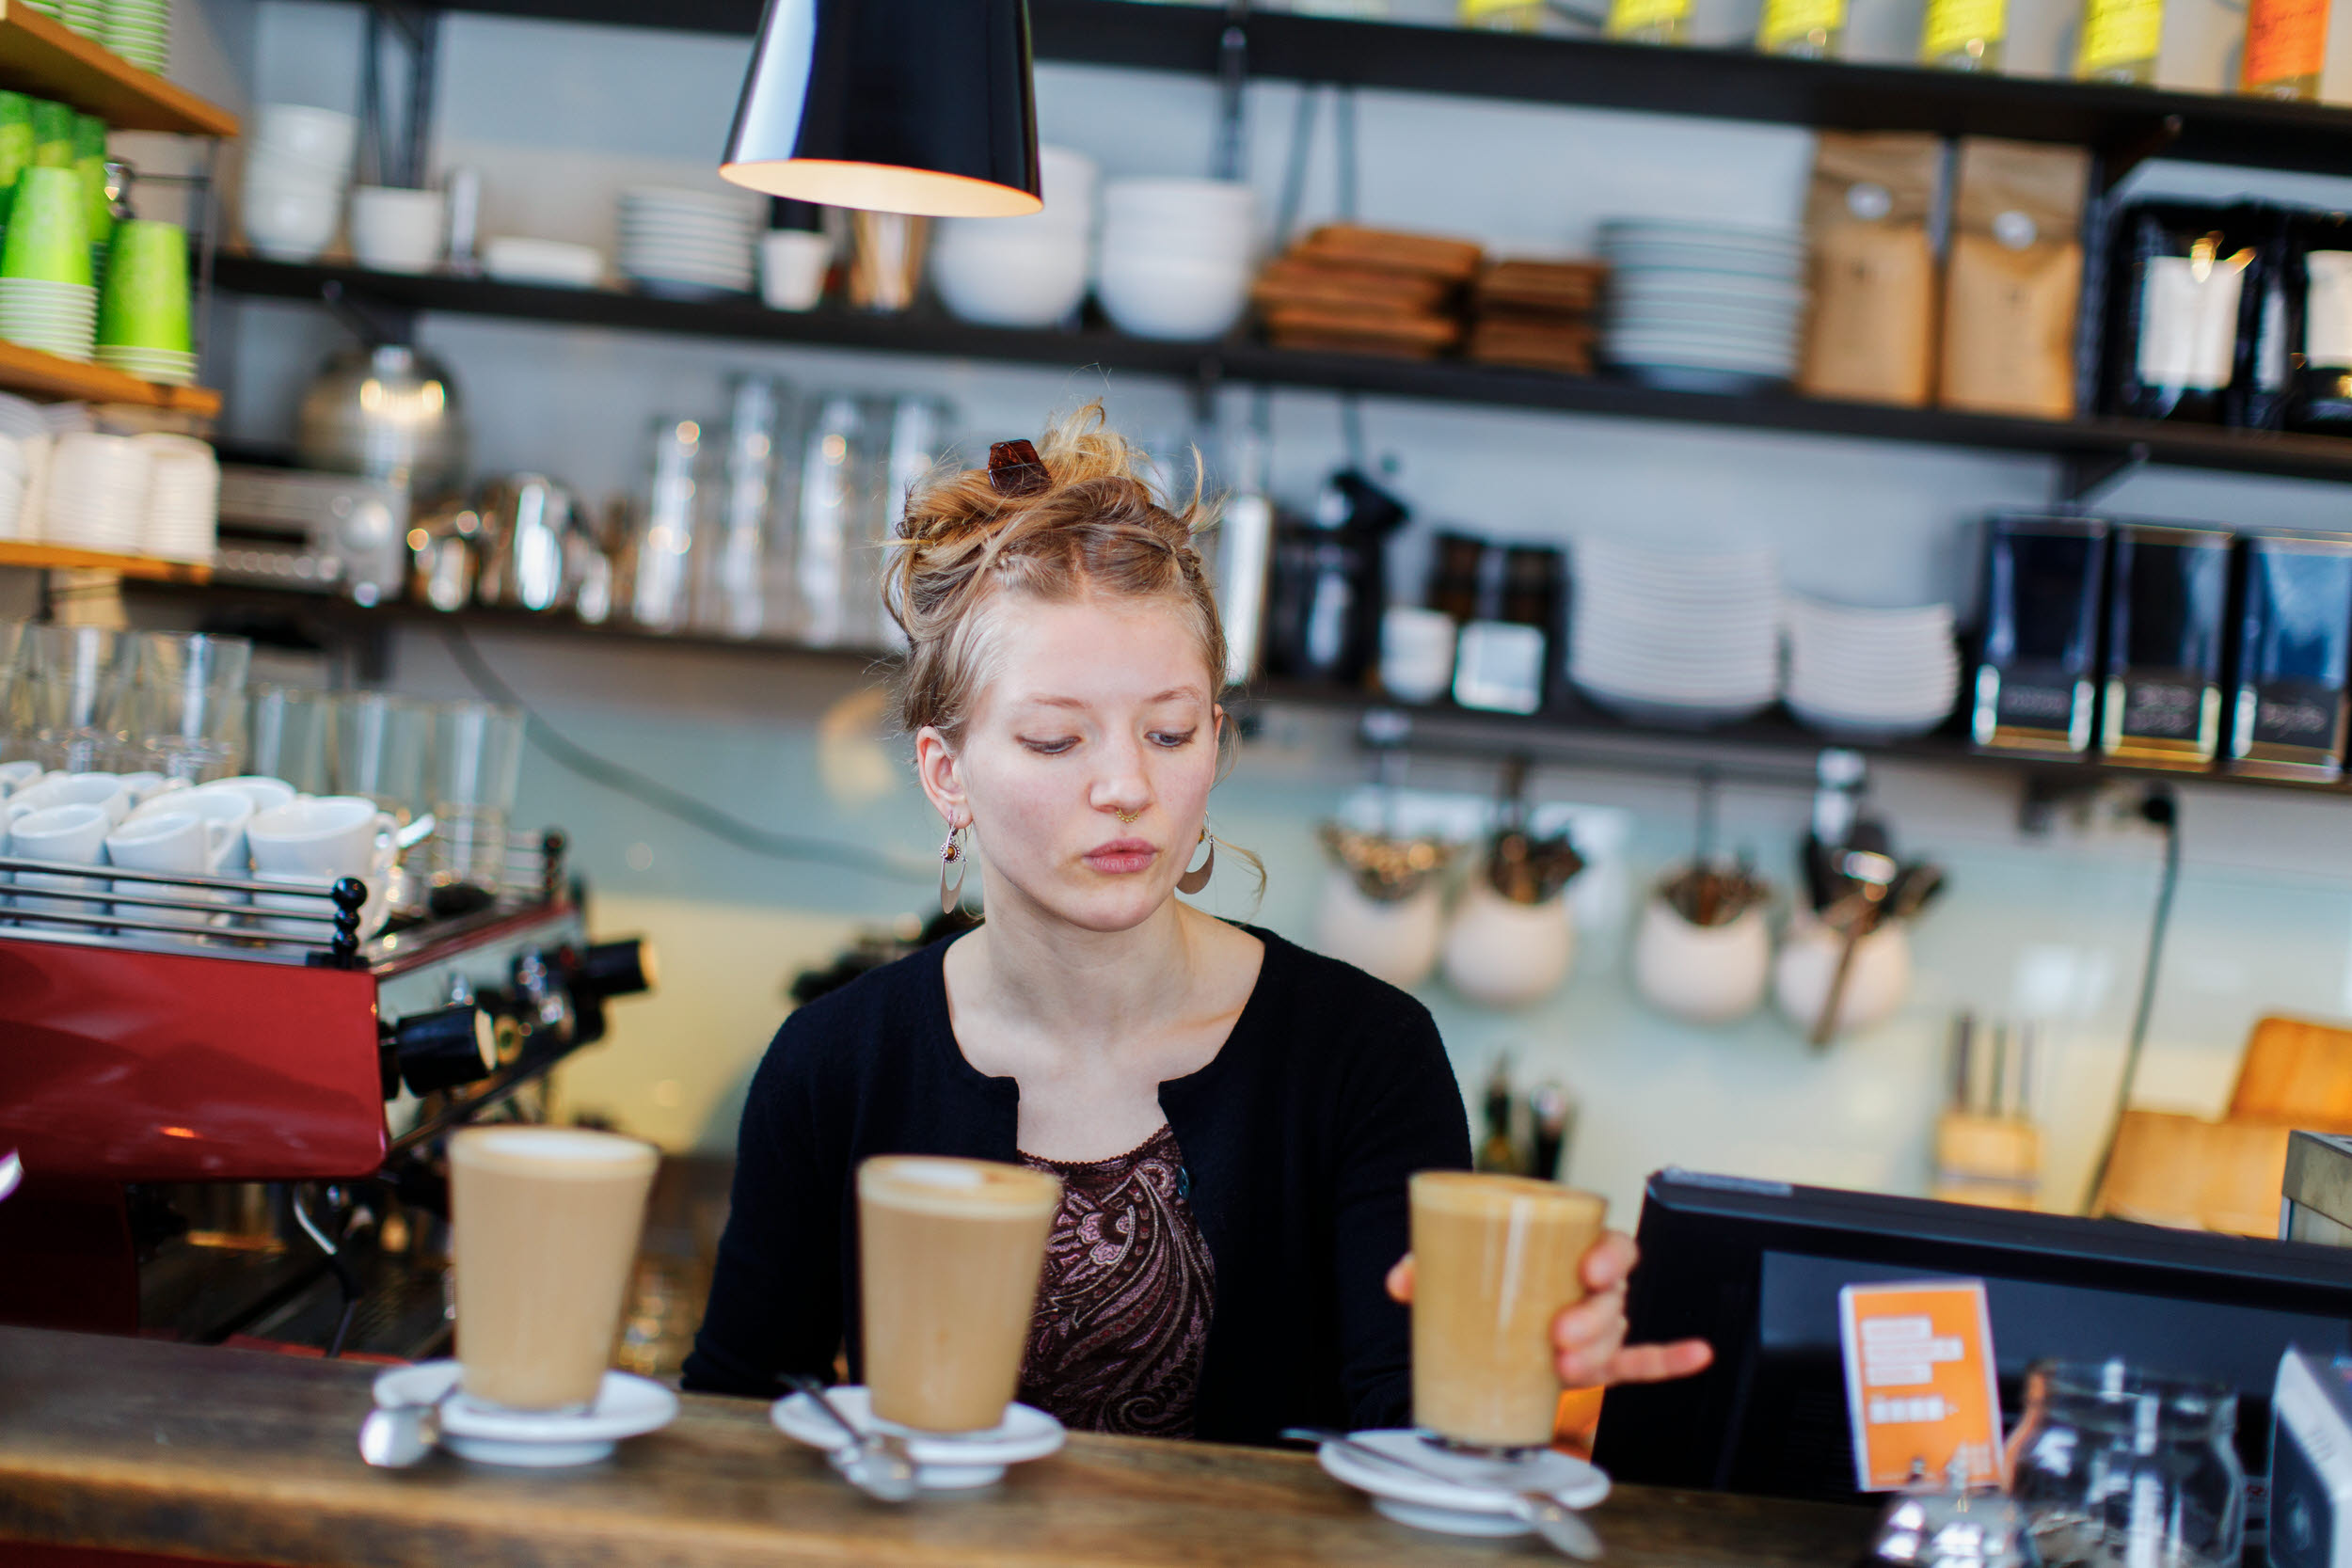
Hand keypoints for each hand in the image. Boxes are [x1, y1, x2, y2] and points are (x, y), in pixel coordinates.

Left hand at [1386, 1231, 1714, 1388]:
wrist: (1481, 1295)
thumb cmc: (1484, 1270)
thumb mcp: (1454, 1261)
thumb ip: (1427, 1263)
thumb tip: (1403, 1280)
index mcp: (1568, 1248)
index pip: (1611, 1244)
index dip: (1609, 1255)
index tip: (1587, 1269)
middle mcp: (1592, 1285)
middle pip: (1614, 1298)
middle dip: (1593, 1320)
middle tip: (1559, 1336)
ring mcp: (1597, 1325)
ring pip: (1617, 1337)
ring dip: (1600, 1353)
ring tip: (1568, 1366)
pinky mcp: (1597, 1362)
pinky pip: (1641, 1362)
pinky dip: (1670, 1361)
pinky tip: (1697, 1355)